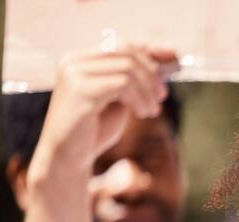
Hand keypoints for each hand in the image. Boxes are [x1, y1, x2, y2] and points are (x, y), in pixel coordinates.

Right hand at [27, 44, 177, 184]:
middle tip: (161, 97)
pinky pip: (122, 84)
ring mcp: (74, 74)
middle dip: (150, 74)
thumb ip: (133, 81)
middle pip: (125, 51)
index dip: (149, 54)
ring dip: (147, 90)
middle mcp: (73, 61)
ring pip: (127, 68)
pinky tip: (142, 114)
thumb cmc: (94, 131)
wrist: (68, 159)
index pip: (120, 44)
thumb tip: (165, 58)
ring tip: (152, 111)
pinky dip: (140, 98)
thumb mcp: (118, 100)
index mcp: (79, 60)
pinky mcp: (79, 90)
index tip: (169, 70)